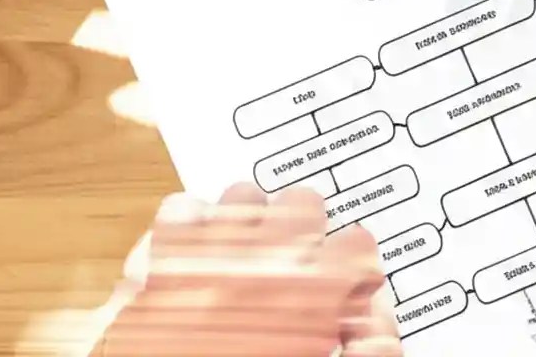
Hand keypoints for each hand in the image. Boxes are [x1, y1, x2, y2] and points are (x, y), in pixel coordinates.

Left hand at [95, 185, 400, 356]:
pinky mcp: (160, 264)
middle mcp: (267, 263)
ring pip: (245, 194)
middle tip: (295, 263)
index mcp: (314, 297)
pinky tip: (194, 252)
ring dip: (249, 219)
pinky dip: (189, 224)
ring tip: (244, 254)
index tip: (342, 281)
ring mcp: (210, 257)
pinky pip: (180, 211)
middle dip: (304, 229)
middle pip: (306, 205)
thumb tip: (375, 326)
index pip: (357, 247)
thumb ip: (371, 349)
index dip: (353, 264)